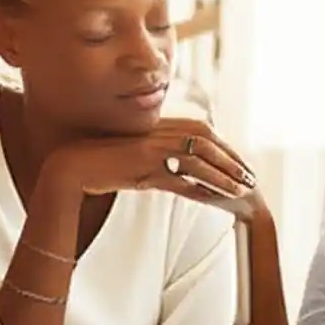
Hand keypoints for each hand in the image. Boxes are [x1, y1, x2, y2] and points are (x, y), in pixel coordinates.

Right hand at [47, 119, 257, 208]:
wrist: (73, 167)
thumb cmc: (105, 165)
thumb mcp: (141, 163)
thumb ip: (166, 166)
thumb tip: (192, 182)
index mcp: (160, 127)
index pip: (203, 131)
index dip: (226, 149)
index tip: (243, 166)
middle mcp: (158, 132)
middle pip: (207, 140)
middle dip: (232, 159)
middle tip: (251, 178)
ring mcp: (152, 146)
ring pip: (198, 158)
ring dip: (223, 174)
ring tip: (242, 190)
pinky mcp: (144, 164)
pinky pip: (180, 176)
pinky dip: (201, 186)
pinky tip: (216, 197)